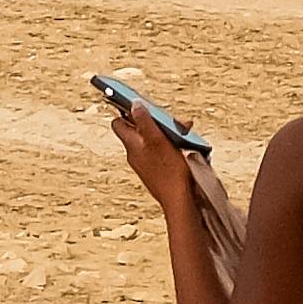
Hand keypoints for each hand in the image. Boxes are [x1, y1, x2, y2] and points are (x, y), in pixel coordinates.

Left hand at [109, 95, 207, 212]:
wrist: (179, 199)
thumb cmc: (169, 171)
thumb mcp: (157, 140)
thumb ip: (145, 121)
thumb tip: (134, 104)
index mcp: (132, 145)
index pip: (118, 123)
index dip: (126, 111)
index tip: (138, 104)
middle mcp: (135, 154)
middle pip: (139, 129)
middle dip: (155, 121)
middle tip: (172, 121)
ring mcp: (146, 163)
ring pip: (152, 140)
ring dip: (166, 133)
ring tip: (183, 134)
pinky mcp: (157, 170)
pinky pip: (160, 151)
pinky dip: (170, 145)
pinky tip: (184, 147)